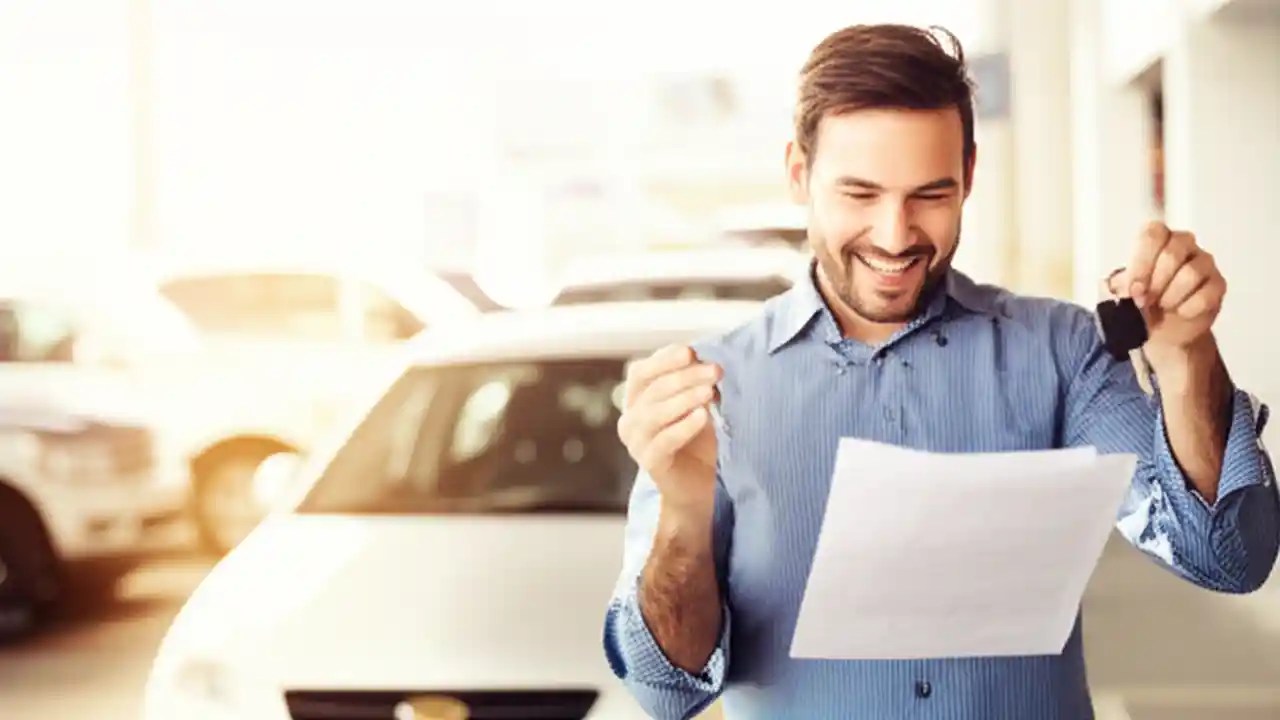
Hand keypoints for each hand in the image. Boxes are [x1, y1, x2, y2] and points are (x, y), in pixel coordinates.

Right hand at [617, 344, 720, 514]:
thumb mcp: (696, 404)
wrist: (699, 484)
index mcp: (636, 399)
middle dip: (685, 377)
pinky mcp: (649, 463)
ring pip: (654, 414)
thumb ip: (695, 382)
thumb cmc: (697, 439)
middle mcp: (630, 419)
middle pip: (652, 390)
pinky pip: (663, 442)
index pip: (641, 372)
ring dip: (684, 399)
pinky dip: (683, 427)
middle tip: (715, 371)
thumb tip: (705, 358)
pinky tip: (702, 417)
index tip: (690, 352)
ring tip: (709, 392)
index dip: (663, 360)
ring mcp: (636, 442)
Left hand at [1109, 221, 1225, 351]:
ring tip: (1163, 305)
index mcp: (1157, 239)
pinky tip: (1180, 312)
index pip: (1153, 234)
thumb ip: (1120, 286)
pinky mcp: (1218, 284)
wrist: (1164, 328)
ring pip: (1191, 273)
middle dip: (1155, 283)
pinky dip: (1188, 309)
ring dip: (1171, 296)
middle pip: (1172, 254)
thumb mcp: (1123, 292)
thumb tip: (1120, 288)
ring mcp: (1204, 262)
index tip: (1134, 288)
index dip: (1142, 263)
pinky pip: (1206, 294)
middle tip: (1146, 301)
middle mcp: (1183, 245)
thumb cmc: (1144, 302)